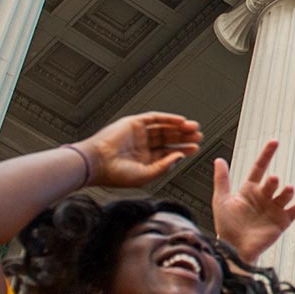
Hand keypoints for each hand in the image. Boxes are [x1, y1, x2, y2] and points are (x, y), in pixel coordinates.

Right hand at [74, 112, 200, 188]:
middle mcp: (142, 146)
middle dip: (184, 137)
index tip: (196, 148)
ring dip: (179, 127)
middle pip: (169, 139)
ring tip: (194, 128)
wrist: (96, 163)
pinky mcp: (133, 123)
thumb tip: (180, 156)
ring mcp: (138, 134)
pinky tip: (181, 121)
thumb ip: (164, 166)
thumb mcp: (145, 175)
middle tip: (199, 136)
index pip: (168, 152)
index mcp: (145, 160)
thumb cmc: (115, 174)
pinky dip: (168, 118)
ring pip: (164, 128)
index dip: (183, 149)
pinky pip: (154, 118)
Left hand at [213, 140, 294, 263]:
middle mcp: (263, 198)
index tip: (274, 142)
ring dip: (287, 191)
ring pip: (284, 194)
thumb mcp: (221, 200)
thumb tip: (219, 160)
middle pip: (271, 183)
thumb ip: (221, 180)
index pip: (259, 168)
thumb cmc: (226, 227)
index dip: (266, 155)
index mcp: (249, 191)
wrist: (234, 249)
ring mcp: (274, 209)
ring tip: (287, 188)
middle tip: (272, 180)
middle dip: (272, 181)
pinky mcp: (282, 221)